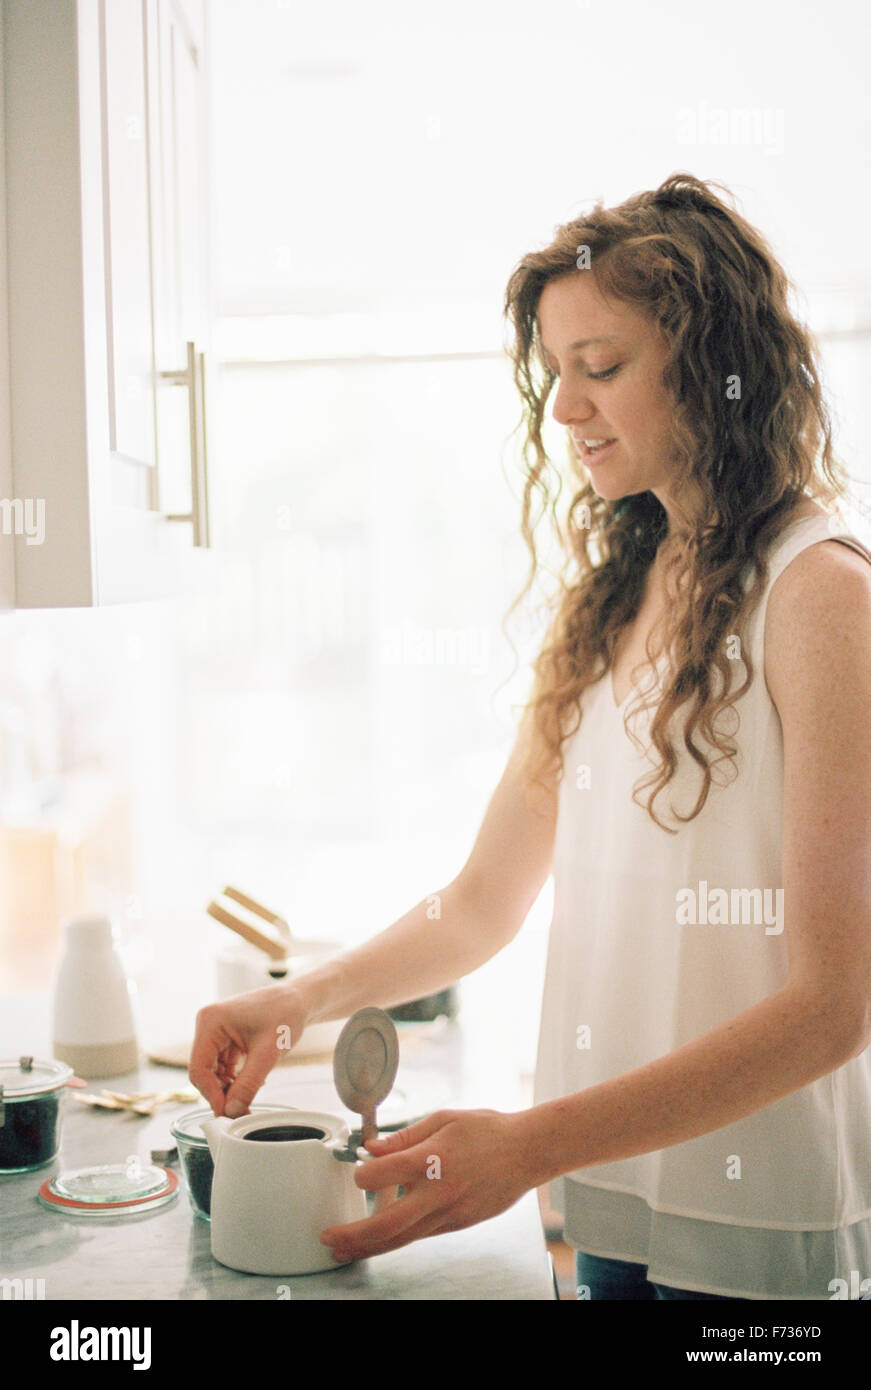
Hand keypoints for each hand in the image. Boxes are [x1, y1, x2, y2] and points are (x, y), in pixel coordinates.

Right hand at [188, 983, 309, 1115]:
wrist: (300, 1000)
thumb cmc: (286, 1012)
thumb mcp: (268, 1052)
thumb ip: (248, 1084)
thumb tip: (232, 1111)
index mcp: (211, 1021)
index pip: (199, 1068)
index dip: (211, 1094)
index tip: (227, 1113)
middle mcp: (208, 1024)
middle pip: (203, 1071)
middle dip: (220, 1093)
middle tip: (239, 1112)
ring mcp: (216, 1031)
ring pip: (212, 1072)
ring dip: (227, 1089)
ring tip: (247, 1101)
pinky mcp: (225, 1038)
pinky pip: (222, 1066)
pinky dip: (233, 1080)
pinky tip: (249, 1085)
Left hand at [320, 1107, 534, 1261]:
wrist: (528, 1152)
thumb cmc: (487, 1131)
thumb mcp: (444, 1119)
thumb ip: (404, 1138)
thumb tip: (371, 1149)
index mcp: (435, 1159)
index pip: (386, 1173)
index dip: (363, 1175)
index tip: (356, 1172)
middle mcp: (440, 1192)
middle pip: (389, 1224)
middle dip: (354, 1236)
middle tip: (328, 1238)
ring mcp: (450, 1214)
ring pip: (402, 1239)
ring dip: (369, 1247)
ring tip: (343, 1250)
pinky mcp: (458, 1225)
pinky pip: (421, 1235)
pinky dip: (396, 1240)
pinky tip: (378, 1240)